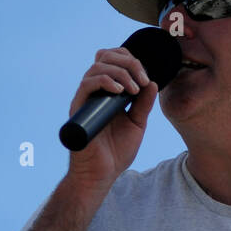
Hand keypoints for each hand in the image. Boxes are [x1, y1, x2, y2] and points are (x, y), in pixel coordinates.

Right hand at [65, 46, 157, 188]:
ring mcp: (86, 99)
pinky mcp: (78, 108)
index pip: (114, 60)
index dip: (130, 59)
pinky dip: (105, 81)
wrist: (102, 173)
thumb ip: (144, 103)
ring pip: (97, 67)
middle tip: (142, 78)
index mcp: (109, 93)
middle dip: (128, 62)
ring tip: (133, 88)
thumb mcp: (137, 123)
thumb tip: (152, 82)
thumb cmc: (117, 151)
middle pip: (105, 57)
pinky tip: (120, 91)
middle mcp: (96, 92)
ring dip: (120, 72)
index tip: (145, 75)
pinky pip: (87, 84)